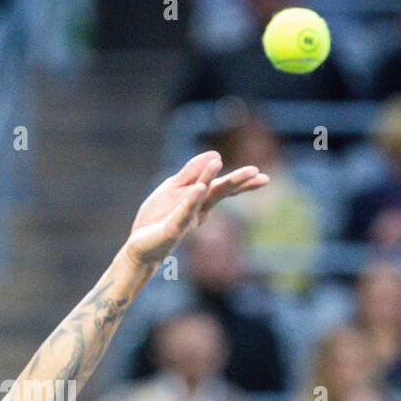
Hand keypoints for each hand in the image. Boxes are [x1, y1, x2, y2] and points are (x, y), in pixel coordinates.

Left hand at [124, 151, 268, 268]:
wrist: (140, 245)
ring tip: (217, 163)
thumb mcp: (174, 188)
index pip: (223, 187)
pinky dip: (190, 201)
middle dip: (236, 182)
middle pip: (219, 193)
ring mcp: (186, 220)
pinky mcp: (172, 230)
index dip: (241, 181)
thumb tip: (216, 155)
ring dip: (209, 180)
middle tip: (257, 174)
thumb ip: (191, 172)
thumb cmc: (159, 217)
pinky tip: (198, 189)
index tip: (259, 173)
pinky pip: (182, 213)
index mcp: (200, 199)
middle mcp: (198, 211)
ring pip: (201, 198)